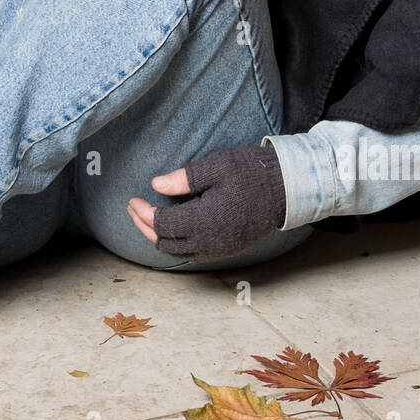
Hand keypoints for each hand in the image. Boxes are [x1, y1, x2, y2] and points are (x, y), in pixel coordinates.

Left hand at [127, 145, 286, 261]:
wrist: (286, 189)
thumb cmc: (251, 173)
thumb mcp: (217, 166)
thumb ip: (184, 178)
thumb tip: (156, 185)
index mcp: (204, 220)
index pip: (162, 224)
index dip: (143, 213)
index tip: (133, 199)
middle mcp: (209, 240)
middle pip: (165, 243)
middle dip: (145, 227)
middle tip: (134, 208)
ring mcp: (219, 248)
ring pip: (178, 252)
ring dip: (159, 237)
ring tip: (148, 218)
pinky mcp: (227, 248)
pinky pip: (193, 254)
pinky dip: (177, 244)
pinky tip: (173, 229)